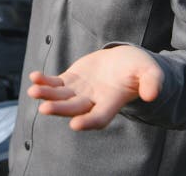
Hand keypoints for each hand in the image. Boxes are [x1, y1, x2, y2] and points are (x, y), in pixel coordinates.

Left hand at [27, 45, 163, 130]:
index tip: (75, 124)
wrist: (124, 61)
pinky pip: (54, 84)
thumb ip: (152, 82)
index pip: (99, 117)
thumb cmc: (139, 67)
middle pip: (74, 108)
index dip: (88, 122)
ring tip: (32, 91)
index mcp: (112, 102)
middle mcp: (93, 101)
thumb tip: (151, 95)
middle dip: (60, 109)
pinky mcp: (70, 81)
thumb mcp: (150, 71)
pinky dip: (44, 82)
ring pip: (60, 97)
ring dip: (46, 95)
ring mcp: (80, 91)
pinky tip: (34, 77)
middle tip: (44, 109)